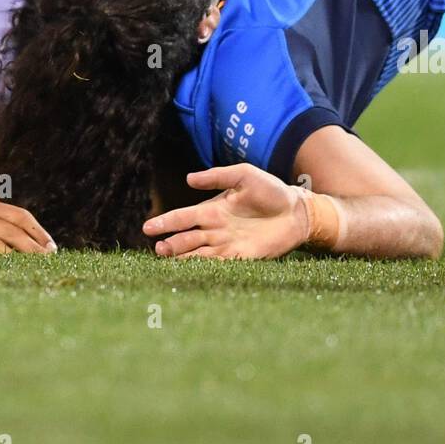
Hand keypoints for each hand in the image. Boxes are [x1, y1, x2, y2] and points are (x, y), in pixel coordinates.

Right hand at [143, 164, 308, 259]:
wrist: (296, 211)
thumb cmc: (270, 190)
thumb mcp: (244, 175)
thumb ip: (217, 177)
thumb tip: (188, 180)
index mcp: (213, 209)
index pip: (184, 217)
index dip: (166, 222)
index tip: (148, 227)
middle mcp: (216, 229)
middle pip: (187, 239)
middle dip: (171, 243)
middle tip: (157, 248)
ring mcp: (227, 245)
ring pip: (198, 254)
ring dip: (182, 257)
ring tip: (165, 257)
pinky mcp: (242, 257)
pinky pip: (219, 264)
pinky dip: (204, 266)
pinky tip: (192, 269)